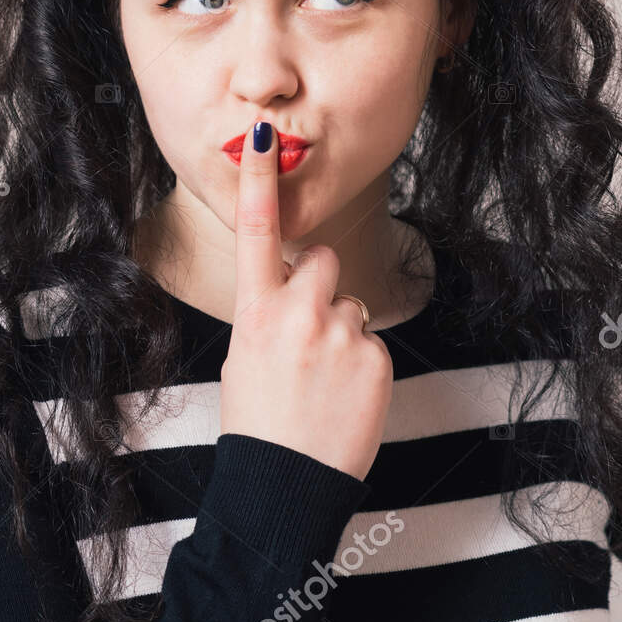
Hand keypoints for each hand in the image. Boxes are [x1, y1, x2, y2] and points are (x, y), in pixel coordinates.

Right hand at [218, 120, 394, 479]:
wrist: (287, 485)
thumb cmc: (259, 422)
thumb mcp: (245, 358)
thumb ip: (270, 313)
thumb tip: (295, 289)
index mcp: (255, 311)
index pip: (259, 231)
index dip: (262, 180)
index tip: (266, 136)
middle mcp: (298, 313)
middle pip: (324, 261)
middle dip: (321, 284)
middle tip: (308, 330)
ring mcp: (341, 335)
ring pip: (352, 305)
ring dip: (342, 331)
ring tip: (323, 380)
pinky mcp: (376, 358)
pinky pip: (372, 341)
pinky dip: (361, 364)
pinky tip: (342, 397)